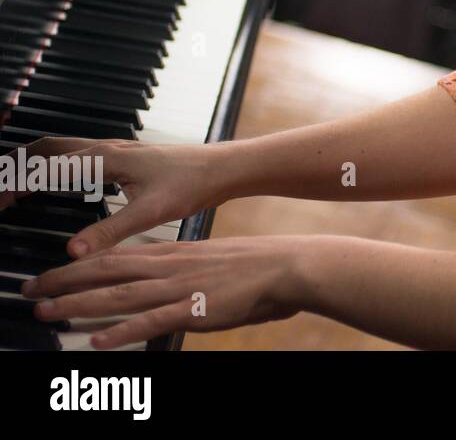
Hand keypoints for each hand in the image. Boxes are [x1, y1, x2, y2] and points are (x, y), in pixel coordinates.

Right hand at [0, 138, 231, 257]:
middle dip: (13, 167)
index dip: (13, 184)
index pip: (43, 167)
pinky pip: (73, 153)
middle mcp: (103, 147)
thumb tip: (71, 252)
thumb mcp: (150, 213)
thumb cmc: (191, 184)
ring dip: (29, 162)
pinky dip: (49, 163)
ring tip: (10, 187)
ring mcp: (111, 148)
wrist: (220, 168)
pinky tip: (50, 180)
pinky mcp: (120, 155)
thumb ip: (109, 231)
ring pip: (57, 147)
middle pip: (42, 149)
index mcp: (103, 158)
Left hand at [21, 235, 305, 348]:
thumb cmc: (255, 266)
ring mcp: (180, 288)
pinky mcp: (195, 310)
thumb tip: (157, 277)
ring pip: (120, 296)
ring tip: (46, 313)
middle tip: (29, 290)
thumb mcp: (210, 259)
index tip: (48, 273)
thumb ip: (180, 269)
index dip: (77, 265)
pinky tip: (96, 340)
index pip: (115, 256)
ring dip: (79, 305)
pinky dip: (122, 331)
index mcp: (173, 254)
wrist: (287, 265)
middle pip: (107, 272)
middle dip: (64, 282)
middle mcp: (169, 268)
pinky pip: (152, 323)